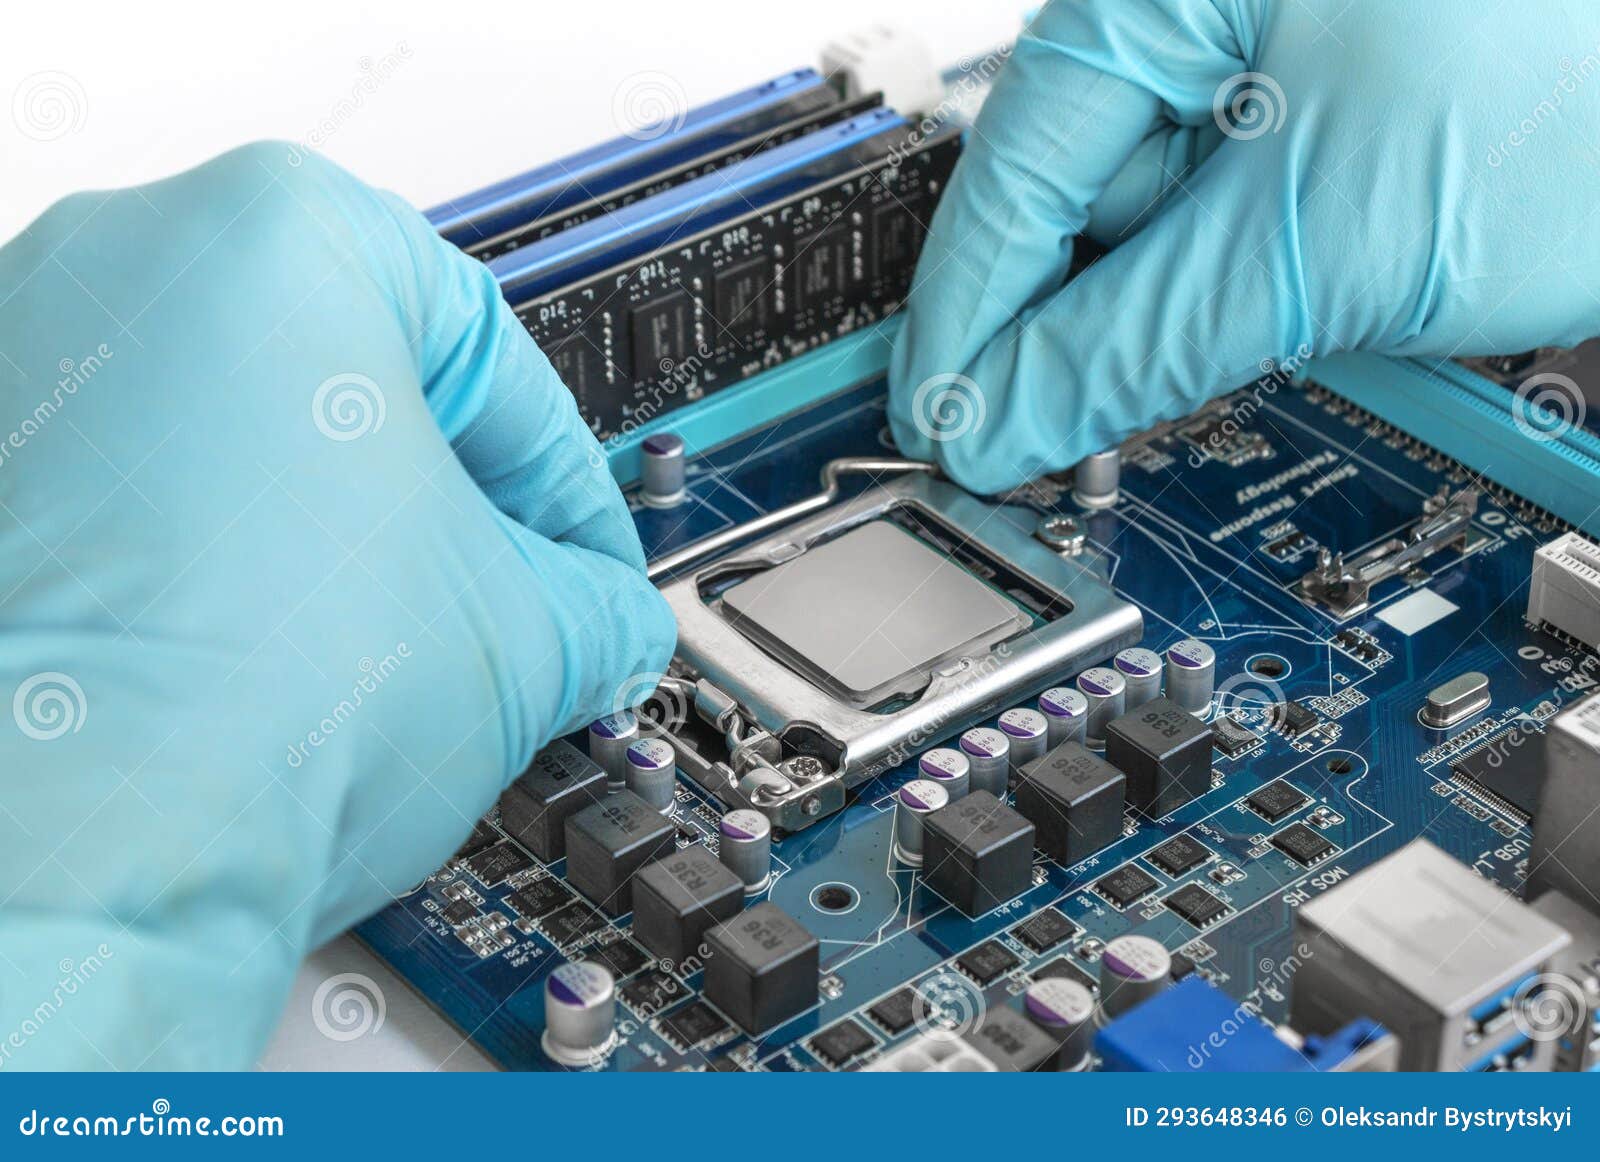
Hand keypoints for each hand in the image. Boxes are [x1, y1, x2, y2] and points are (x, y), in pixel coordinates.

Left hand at [0, 143, 673, 1067]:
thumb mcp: (524, 640)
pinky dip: (203, 567)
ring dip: (320, 532)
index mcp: (275, 234)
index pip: (490, 356)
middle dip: (437, 501)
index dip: (564, 482)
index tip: (581, 560)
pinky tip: (252, 662)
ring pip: (228, 438)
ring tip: (372, 648)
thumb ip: (592, 606)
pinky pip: (126, 502)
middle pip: (347, 380)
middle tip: (492, 598)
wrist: (81, 859)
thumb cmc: (262, 712)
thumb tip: (602, 624)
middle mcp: (117, 263)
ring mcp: (15, 366)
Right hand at [889, 0, 1599, 492]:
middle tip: (1047, 437)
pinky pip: (1239, 212)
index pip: (1014, 168)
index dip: (967, 316)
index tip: (942, 423)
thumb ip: (1136, 343)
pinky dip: (1245, 288)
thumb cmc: (1583, 97)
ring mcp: (1274, 51)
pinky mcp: (1329, 107)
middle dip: (1078, 323)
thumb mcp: (1323, 246)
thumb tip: (999, 415)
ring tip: (1240, 356)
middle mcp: (1208, 7)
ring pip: (1162, 217)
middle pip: (1079, 195)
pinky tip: (1283, 321)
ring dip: (1178, 314)